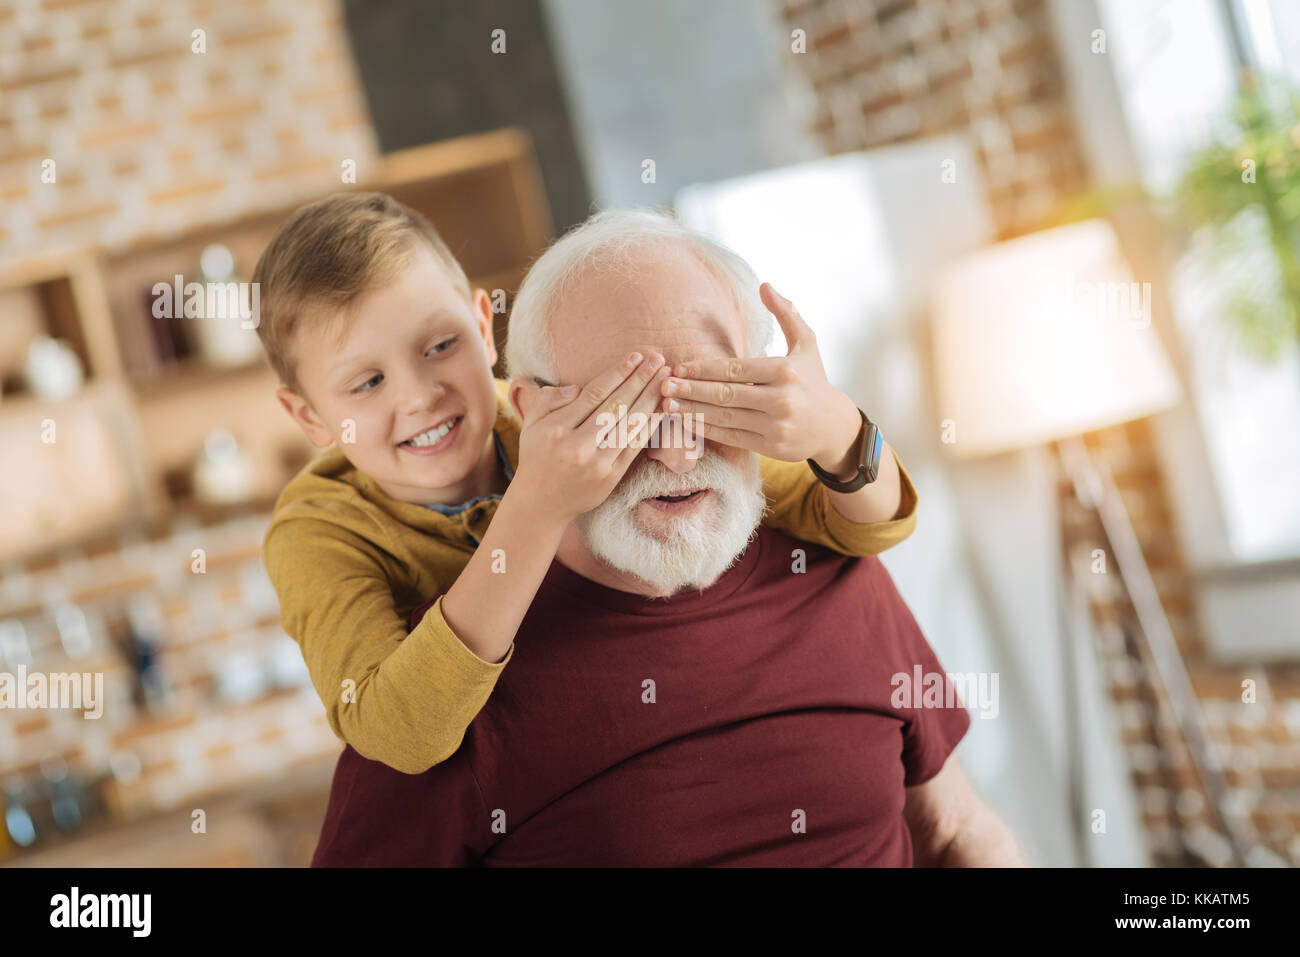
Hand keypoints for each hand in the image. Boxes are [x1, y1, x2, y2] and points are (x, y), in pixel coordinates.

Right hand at [511, 352, 670, 520]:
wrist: (540, 504)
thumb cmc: (537, 457)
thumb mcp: (531, 424)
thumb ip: (547, 400)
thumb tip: (575, 387)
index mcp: (555, 429)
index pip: (594, 394)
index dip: (618, 373)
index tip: (635, 356)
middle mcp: (576, 446)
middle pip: (616, 405)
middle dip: (640, 380)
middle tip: (658, 359)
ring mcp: (596, 463)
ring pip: (629, 425)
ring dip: (651, 399)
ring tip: (666, 379)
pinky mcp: (611, 477)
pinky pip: (635, 446)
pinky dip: (650, 426)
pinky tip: (662, 409)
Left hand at [657, 283, 862, 471]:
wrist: (834, 426)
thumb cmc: (814, 380)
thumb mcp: (806, 343)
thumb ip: (786, 313)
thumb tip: (765, 285)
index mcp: (785, 371)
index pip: (735, 369)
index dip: (704, 369)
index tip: (680, 368)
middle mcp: (781, 399)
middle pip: (726, 394)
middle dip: (691, 390)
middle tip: (664, 385)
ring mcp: (776, 426)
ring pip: (725, 417)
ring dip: (693, 411)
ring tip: (667, 404)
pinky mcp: (771, 447)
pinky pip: (732, 437)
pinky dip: (707, 430)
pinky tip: (687, 422)